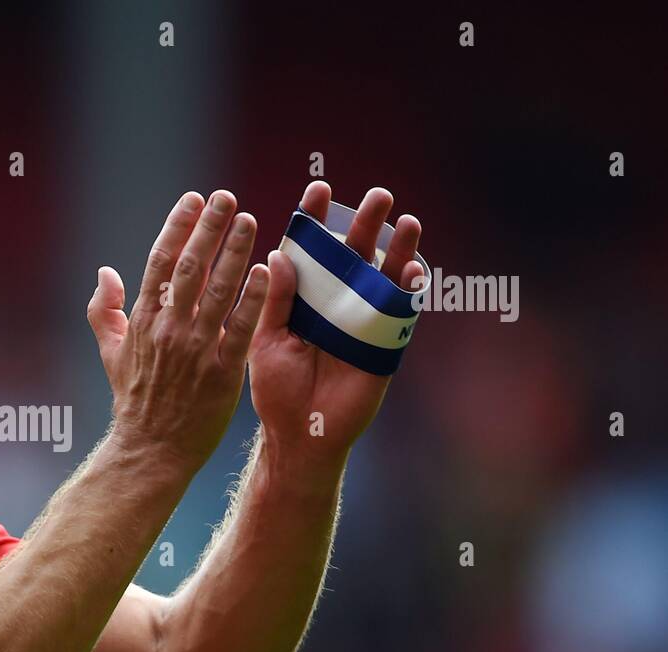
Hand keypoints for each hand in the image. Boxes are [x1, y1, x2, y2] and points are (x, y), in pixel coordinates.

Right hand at [86, 191, 267, 473]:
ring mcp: (195, 350)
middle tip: (227, 197)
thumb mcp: (111, 353)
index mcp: (143, 320)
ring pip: (218, 291)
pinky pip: (240, 329)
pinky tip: (268, 271)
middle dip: (209, 228)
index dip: (178, 226)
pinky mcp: (221, 373)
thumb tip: (104, 272)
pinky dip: (253, 300)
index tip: (194, 199)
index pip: (160, 262)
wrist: (151, 449)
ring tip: (249, 222)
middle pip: (190, 267)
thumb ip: (104, 310)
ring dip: (235, 252)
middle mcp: (168, 329)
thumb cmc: (134, 400)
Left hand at [248, 181, 423, 464]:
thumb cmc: (276, 391)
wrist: (299, 435)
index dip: (315, 222)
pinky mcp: (383, 346)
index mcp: (302, 299)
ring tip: (406, 221)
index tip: (319, 190)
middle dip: (365, 225)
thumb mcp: (266, 341)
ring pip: (382, 279)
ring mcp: (361, 323)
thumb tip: (280, 253)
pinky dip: (407, 293)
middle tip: (376, 195)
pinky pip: (400, 315)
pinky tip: (413, 271)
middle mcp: (334, 304)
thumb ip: (275, 300)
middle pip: (352, 257)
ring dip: (397, 251)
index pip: (310, 252)